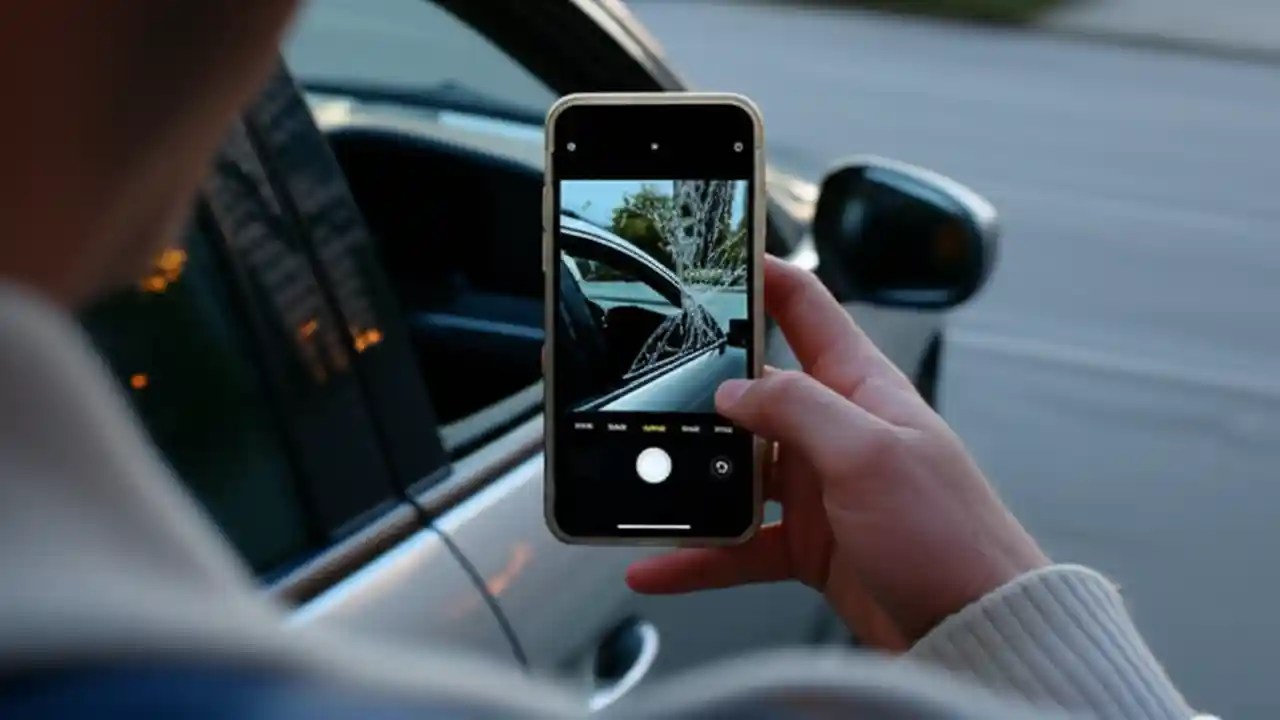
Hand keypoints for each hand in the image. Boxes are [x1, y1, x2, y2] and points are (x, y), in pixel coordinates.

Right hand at [625, 256, 1048, 649]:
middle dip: (702, 392)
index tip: (715, 260)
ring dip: (692, 483)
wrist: (977, 630)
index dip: (764, 277)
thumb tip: (733, 390)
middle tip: (648, 388)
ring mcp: (820, 489)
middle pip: (755, 394)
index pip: (807, 310)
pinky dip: (699, 556)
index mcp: (862, 388)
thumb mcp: (868, 454)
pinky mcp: (809, 545)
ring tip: (645, 490)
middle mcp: (837, 432)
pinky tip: (659, 565)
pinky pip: (739, 544)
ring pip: (737, 472)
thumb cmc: (949, 536)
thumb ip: (797, 410)